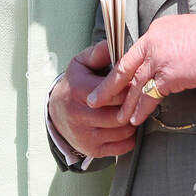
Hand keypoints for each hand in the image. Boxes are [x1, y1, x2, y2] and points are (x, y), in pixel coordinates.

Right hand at [48, 41, 136, 158]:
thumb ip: (98, 53)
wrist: (56, 112)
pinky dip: (129, 137)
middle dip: (134, 106)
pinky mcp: (91, 150)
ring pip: (123, 130)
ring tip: (132, 110)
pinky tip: (125, 126)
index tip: (136, 83)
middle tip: (139, 99)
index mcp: (79, 91)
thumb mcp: (81, 63)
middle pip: (120, 114)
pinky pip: (122, 147)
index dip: (131, 87)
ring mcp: (85, 135)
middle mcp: (80, 115)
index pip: (116, 92)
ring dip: (133, 121)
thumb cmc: (75, 84)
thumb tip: (113, 45)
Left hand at [88, 11, 195, 126]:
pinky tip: (136, 119)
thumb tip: (162, 57)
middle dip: (108, 87)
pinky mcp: (169, 76)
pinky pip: (149, 97)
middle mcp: (152, 43)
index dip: (122, 71)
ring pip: (134, 86)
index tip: (113, 82)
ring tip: (117, 118)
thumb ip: (167, 43)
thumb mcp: (182, 31)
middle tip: (94, 100)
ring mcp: (159, 59)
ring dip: (124, 104)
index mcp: (155, 31)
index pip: (132, 54)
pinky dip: (141, 110)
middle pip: (124, 69)